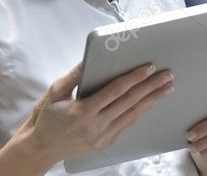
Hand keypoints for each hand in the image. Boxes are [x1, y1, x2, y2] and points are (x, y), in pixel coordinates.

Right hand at [13, 62, 174, 166]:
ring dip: (152, 100)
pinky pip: (127, 125)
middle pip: (130, 101)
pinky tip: (149, 103)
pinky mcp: (105, 143)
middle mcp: (95, 125)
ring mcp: (102, 136)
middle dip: (151, 87)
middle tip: (167, 75)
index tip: (149, 67)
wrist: (40, 148)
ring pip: (133, 114)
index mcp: (83, 110)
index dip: (135, 77)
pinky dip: (140, 112)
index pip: (116, 90)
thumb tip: (89, 58)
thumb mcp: (55, 93)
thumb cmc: (46, 118)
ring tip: (166, 88)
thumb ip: (74, 76)